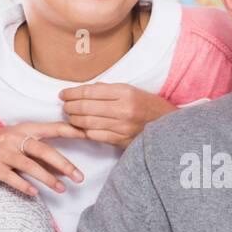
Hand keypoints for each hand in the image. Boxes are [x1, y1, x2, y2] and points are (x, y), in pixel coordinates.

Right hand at [0, 122, 85, 196]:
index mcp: (25, 129)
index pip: (53, 128)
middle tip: (79, 177)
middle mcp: (15, 139)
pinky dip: (23, 185)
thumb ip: (40, 153)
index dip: (71, 130)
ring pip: (29, 165)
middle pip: (44, 150)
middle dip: (64, 164)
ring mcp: (3, 152)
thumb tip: (66, 167)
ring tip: (62, 189)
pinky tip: (34, 193)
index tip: (90, 134)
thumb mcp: (19, 143)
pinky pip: (11, 177)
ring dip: (48, 178)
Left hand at [59, 83, 176, 148]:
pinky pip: (95, 136)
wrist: (168, 126)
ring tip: (71, 116)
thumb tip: (84, 92)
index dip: (72, 93)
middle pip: (85, 107)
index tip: (63, 94)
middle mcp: (123, 109)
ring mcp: (122, 126)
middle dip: (70, 106)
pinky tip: (81, 128)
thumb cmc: (148, 106)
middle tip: (65, 105)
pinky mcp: (121, 140)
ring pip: (87, 122)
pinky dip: (84, 131)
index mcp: (125, 92)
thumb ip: (108, 90)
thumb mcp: (132, 90)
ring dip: (74, 119)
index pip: (90, 91)